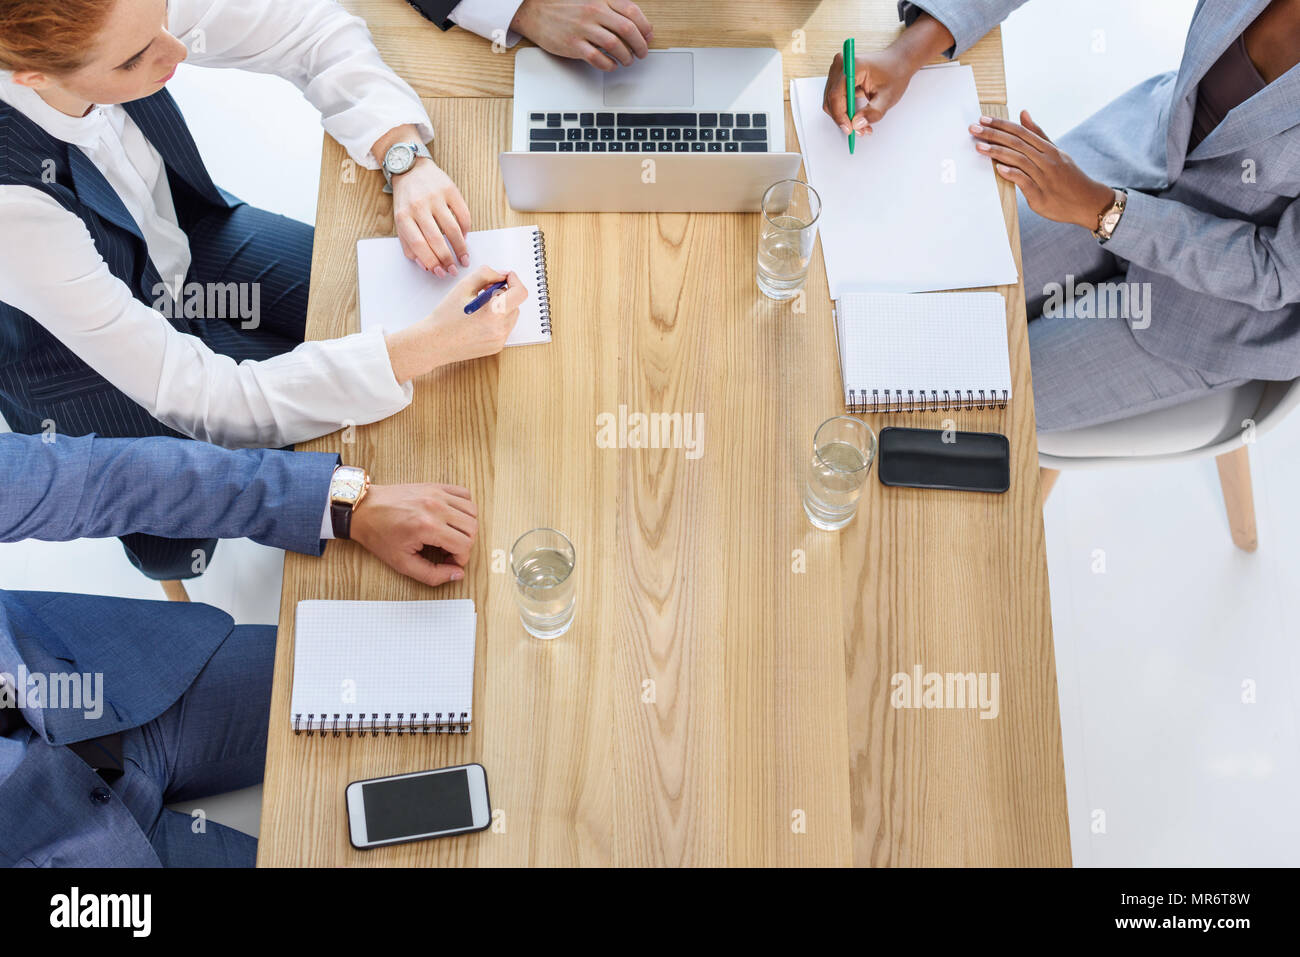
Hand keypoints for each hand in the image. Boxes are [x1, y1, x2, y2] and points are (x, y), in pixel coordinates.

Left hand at [350, 482, 478, 586]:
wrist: (363, 509)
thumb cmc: (379, 535)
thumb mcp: (402, 564)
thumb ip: (432, 575)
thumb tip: (457, 574)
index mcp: (427, 527)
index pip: (464, 544)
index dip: (461, 559)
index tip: (449, 561)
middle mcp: (436, 507)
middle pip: (472, 528)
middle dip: (465, 544)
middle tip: (449, 550)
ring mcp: (437, 493)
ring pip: (472, 511)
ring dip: (466, 526)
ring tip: (450, 534)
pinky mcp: (435, 486)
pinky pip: (464, 494)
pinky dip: (464, 507)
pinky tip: (451, 518)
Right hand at [385, 266, 528, 381]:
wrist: (434, 343)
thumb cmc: (445, 316)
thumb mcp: (464, 287)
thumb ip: (486, 274)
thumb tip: (503, 274)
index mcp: (494, 312)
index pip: (520, 292)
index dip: (514, 280)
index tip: (505, 277)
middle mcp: (500, 328)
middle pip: (515, 303)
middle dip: (504, 294)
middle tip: (484, 292)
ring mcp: (500, 339)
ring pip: (511, 316)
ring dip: (501, 308)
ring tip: (480, 308)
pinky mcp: (496, 347)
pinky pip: (504, 328)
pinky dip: (497, 321)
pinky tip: (478, 321)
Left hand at [392, 157, 472, 275]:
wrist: (410, 168)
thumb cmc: (406, 199)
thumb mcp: (400, 221)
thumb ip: (409, 244)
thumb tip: (426, 265)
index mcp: (403, 216)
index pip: (418, 245)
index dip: (431, 262)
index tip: (440, 272)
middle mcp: (419, 206)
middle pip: (436, 239)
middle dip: (447, 259)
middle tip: (454, 270)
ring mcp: (435, 197)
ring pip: (452, 229)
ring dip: (460, 248)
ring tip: (464, 259)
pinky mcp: (450, 190)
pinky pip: (463, 214)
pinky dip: (466, 229)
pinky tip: (464, 238)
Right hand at [512, 0, 652, 69]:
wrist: (534, 11)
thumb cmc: (563, 7)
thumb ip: (610, 8)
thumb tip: (635, 24)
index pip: (631, 11)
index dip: (645, 27)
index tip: (648, 37)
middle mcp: (593, 11)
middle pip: (627, 30)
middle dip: (640, 45)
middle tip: (642, 53)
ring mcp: (583, 29)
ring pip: (615, 45)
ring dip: (626, 57)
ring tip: (627, 61)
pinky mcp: (573, 45)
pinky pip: (598, 58)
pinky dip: (609, 65)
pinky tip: (611, 66)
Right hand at [822, 13, 952, 134]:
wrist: (898, 63)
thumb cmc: (895, 74)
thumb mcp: (888, 96)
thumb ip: (873, 112)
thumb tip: (857, 124)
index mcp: (853, 66)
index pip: (836, 95)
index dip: (840, 115)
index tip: (849, 129)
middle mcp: (841, 65)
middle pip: (831, 99)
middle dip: (843, 118)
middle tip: (858, 130)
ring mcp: (838, 71)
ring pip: (831, 101)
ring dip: (844, 116)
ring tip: (861, 124)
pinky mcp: (838, 77)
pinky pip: (835, 99)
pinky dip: (845, 111)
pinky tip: (857, 116)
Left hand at [971, 111, 1114, 229]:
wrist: (1088, 201)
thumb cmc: (1068, 177)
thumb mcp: (1056, 152)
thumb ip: (1038, 134)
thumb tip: (1023, 113)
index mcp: (1048, 149)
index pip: (1022, 132)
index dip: (1002, 125)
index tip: (983, 119)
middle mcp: (1046, 160)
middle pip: (1017, 143)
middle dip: (994, 134)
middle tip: (973, 128)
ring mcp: (1044, 177)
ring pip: (1019, 160)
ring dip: (998, 152)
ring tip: (979, 147)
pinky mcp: (1041, 195)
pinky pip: (1025, 182)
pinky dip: (1012, 174)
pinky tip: (999, 169)